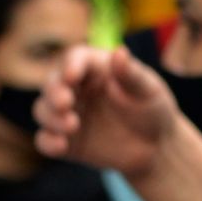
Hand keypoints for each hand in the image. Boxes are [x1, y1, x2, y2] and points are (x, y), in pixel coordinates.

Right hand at [34, 46, 180, 180]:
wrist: (158, 148)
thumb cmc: (153, 110)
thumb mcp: (150, 90)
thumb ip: (133, 74)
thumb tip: (119, 52)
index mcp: (93, 68)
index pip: (75, 59)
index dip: (70, 65)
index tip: (72, 76)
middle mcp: (74, 89)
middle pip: (52, 84)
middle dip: (54, 92)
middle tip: (66, 103)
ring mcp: (68, 114)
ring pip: (43, 111)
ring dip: (51, 117)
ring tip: (72, 125)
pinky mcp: (67, 142)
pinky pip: (46, 141)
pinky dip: (48, 143)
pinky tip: (61, 146)